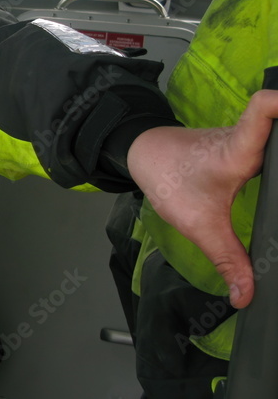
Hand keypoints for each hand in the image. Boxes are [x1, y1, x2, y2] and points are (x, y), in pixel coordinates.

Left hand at [128, 89, 277, 308]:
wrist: (143, 154)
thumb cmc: (169, 180)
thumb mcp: (199, 225)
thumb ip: (228, 260)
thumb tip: (247, 297)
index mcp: (238, 150)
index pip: (263, 110)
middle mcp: (248, 139)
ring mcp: (247, 139)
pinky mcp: (245, 143)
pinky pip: (272, 145)